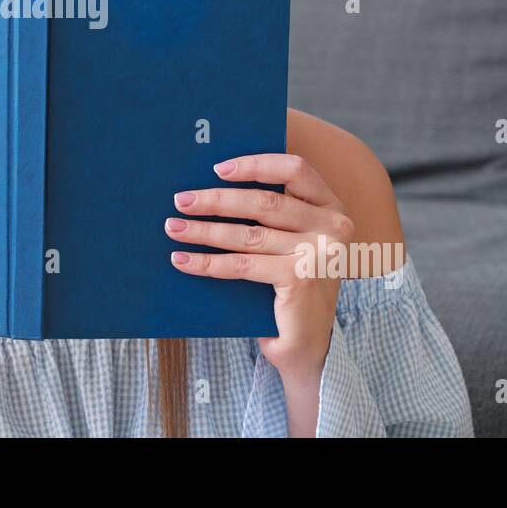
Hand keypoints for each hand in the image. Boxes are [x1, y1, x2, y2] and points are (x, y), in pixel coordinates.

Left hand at [164, 153, 352, 379]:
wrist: (309, 344)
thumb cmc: (292, 284)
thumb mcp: (291, 242)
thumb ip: (271, 214)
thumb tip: (213, 185)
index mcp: (331, 207)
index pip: (295, 169)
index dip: (255, 163)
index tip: (217, 168)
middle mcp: (332, 227)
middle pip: (264, 202)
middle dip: (216, 199)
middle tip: (181, 200)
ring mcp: (317, 254)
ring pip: (248, 234)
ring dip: (204, 230)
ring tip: (174, 227)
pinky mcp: (299, 280)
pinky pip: (242, 265)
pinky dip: (207, 262)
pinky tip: (183, 259)